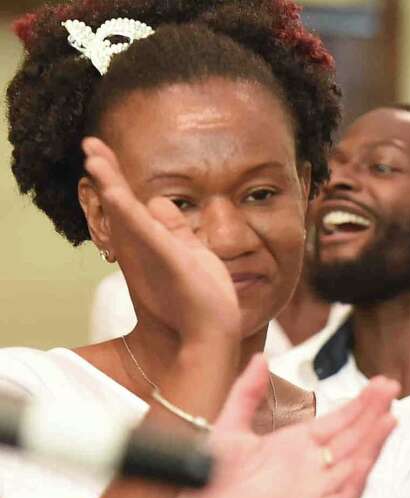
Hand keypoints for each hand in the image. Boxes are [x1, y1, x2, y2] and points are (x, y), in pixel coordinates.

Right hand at [81, 136, 240, 343]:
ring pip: (126, 213)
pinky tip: (115, 193)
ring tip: (94, 157)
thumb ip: (175, 228)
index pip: (131, 204)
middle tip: (90, 143)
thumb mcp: (191, 252)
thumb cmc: (202, 299)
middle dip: (106, 173)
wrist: (211, 334)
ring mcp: (154, 253)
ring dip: (111, 184)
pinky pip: (145, 233)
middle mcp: (146, 249)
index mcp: (153, 244)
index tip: (101, 151)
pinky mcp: (168, 259)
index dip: (115, 177)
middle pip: (120, 203)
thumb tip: (159, 201)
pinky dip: (128, 212)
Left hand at [189, 356, 398, 497]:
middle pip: (353, 438)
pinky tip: (364, 462)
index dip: (361, 404)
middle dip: (374, 414)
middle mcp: (312, 465)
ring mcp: (314, 489)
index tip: (378, 385)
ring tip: (389, 420)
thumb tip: (261, 359)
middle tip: (391, 389)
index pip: (340, 421)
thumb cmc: (214, 478)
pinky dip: (355, 483)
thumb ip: (248, 392)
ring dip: (373, 444)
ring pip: (354, 466)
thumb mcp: (231, 425)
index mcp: (299, 444)